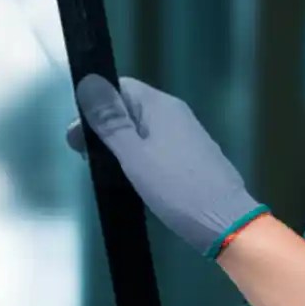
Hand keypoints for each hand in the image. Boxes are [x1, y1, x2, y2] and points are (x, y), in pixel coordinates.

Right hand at [66, 75, 267, 257]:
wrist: (225, 222)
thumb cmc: (176, 188)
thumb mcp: (133, 155)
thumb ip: (110, 121)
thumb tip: (89, 82)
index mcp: (160, 106)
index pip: (120, 87)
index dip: (94, 105)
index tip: (78, 135)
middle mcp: (175, 114)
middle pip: (128, 108)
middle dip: (102, 128)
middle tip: (85, 158)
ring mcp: (185, 136)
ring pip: (140, 130)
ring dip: (117, 145)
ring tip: (103, 170)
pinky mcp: (189, 157)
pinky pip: (154, 147)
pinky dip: (136, 158)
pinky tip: (129, 179)